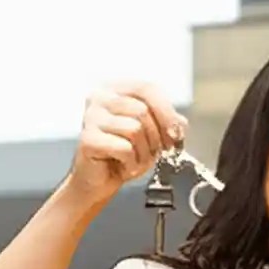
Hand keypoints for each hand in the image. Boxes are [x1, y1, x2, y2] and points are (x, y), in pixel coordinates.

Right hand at [66, 82, 186, 203]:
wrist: (100, 180)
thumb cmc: (125, 154)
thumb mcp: (152, 134)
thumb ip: (167, 122)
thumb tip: (180, 123)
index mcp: (116, 89)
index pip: (147, 88)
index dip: (167, 111)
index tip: (176, 133)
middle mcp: (100, 98)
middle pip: (142, 110)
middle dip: (156, 137)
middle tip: (154, 153)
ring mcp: (91, 117)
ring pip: (134, 128)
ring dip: (144, 152)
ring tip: (137, 160)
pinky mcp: (88, 139)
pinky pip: (124, 148)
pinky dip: (132, 162)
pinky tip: (125, 166)